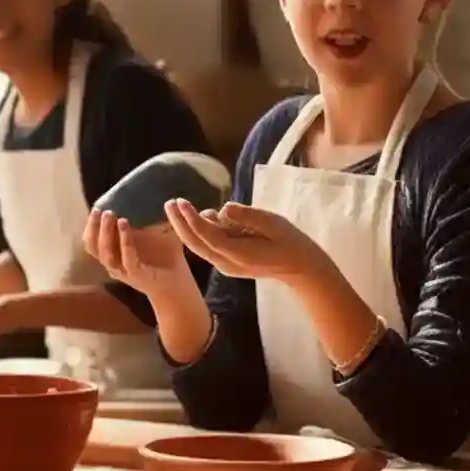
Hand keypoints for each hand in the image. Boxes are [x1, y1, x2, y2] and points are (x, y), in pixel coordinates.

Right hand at [82, 209, 191, 295]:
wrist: (180, 283)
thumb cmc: (167, 257)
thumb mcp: (157, 233)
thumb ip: (153, 217)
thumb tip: (158, 192)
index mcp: (115, 254)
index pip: (92, 241)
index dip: (90, 226)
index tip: (96, 208)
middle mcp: (115, 264)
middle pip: (92, 247)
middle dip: (94, 227)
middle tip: (103, 210)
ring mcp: (124, 271)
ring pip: (106, 254)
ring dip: (106, 234)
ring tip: (113, 216)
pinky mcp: (137, 276)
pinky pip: (126, 259)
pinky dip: (125, 242)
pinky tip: (125, 226)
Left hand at [166, 199, 331, 282]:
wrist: (300, 269)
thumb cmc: (291, 242)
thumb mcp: (274, 224)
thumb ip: (248, 216)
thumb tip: (224, 208)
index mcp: (238, 254)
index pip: (207, 236)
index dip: (192, 219)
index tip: (180, 201)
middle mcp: (226, 263)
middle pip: (195, 244)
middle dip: (179, 223)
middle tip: (169, 202)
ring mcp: (226, 266)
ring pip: (198, 247)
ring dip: (186, 228)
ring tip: (179, 206)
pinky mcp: (228, 264)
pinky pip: (207, 247)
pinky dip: (198, 233)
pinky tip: (198, 217)